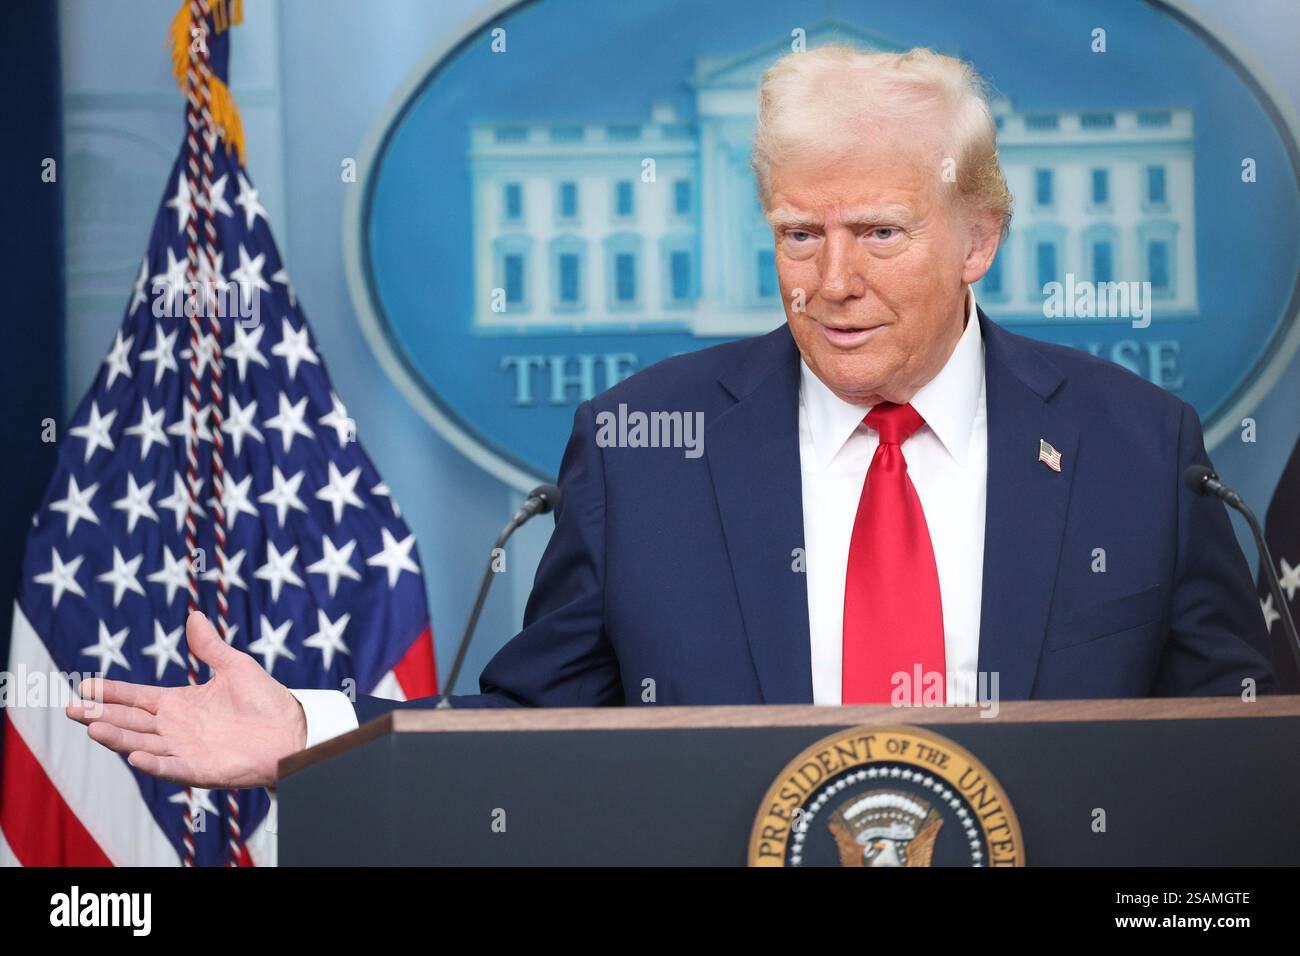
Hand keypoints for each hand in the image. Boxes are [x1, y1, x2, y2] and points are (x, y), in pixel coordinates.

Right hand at [66, 611, 307, 788]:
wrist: (292, 731)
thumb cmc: (266, 700)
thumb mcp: (236, 666)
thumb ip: (210, 647)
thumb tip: (194, 616)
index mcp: (179, 704)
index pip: (136, 698)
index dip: (110, 692)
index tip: (83, 685)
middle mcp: (175, 728)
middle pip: (130, 721)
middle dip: (100, 715)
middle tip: (72, 708)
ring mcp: (184, 750)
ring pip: (142, 744)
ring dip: (118, 737)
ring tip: (93, 726)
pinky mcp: (200, 769)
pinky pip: (171, 768)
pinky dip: (153, 763)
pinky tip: (135, 756)